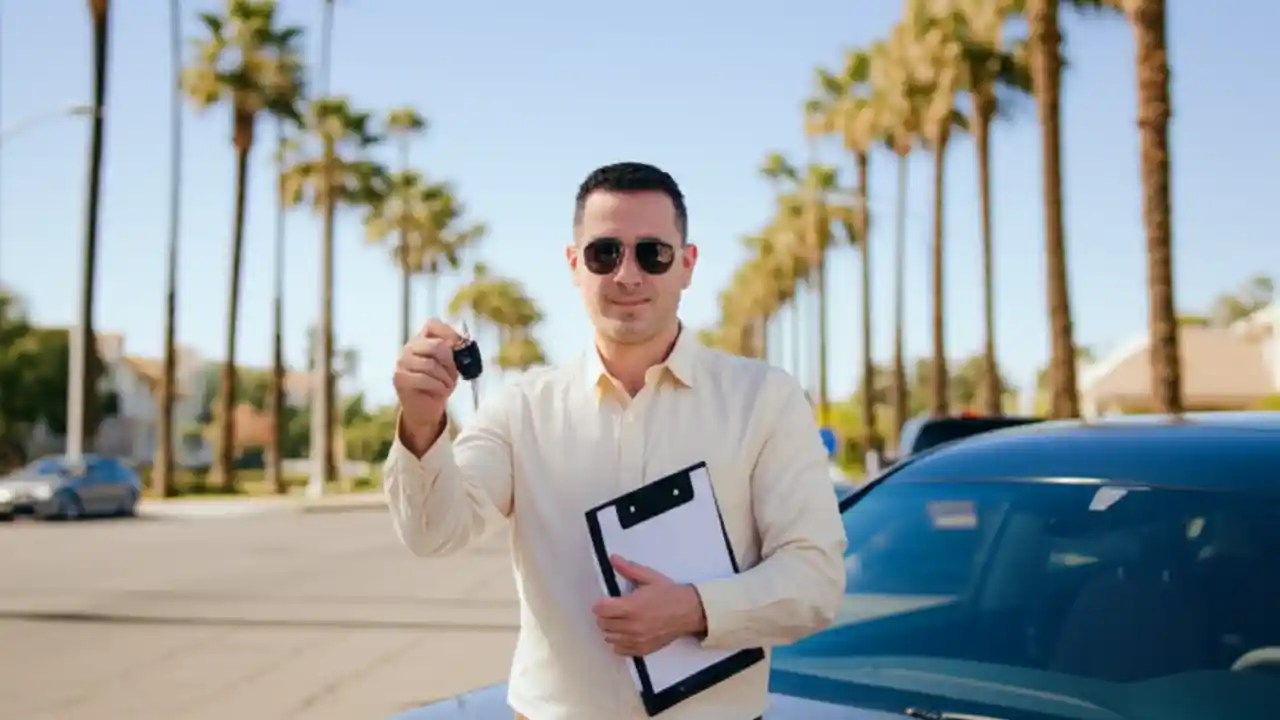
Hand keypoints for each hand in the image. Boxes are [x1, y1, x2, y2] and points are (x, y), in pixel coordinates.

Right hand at [393, 319, 462, 453]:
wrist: (427, 409)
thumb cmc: (440, 383)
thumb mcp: (452, 365)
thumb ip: (455, 352)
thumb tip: (462, 344)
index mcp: (422, 340)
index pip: (432, 324)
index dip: (449, 333)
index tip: (459, 347)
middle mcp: (409, 348)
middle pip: (435, 345)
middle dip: (449, 362)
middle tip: (453, 373)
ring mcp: (402, 363)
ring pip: (430, 365)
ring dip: (445, 378)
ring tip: (447, 386)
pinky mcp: (399, 379)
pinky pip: (424, 379)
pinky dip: (438, 387)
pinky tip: (440, 392)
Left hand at [592, 555, 706, 656]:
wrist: (689, 612)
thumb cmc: (670, 594)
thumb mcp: (649, 577)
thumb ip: (629, 569)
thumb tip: (613, 559)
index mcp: (632, 606)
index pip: (601, 609)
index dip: (600, 603)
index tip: (605, 600)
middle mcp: (632, 625)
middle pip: (602, 624)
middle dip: (604, 615)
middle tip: (613, 608)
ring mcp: (637, 639)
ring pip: (609, 637)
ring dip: (611, 628)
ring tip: (621, 619)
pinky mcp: (642, 649)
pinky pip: (619, 649)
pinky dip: (619, 641)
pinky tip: (626, 632)